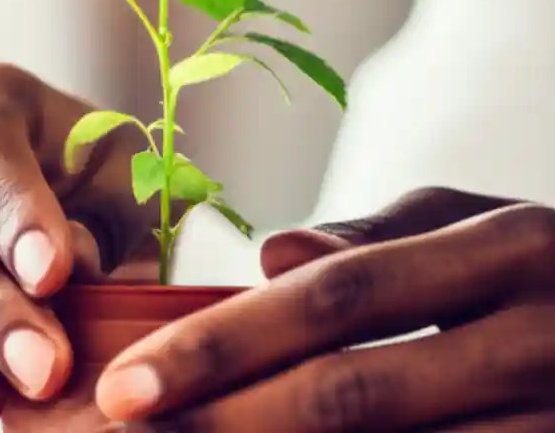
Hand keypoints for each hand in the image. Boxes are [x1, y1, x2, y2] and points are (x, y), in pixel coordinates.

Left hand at [95, 187, 554, 431]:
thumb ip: (375, 240)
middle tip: (127, 429)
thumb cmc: (544, 273)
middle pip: (350, 392)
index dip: (222, 343)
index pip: (334, 299)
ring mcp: (554, 421)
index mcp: (504, 250)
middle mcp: (536, 339)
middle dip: (224, 417)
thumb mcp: (479, 227)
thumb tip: (271, 252)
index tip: (127, 380)